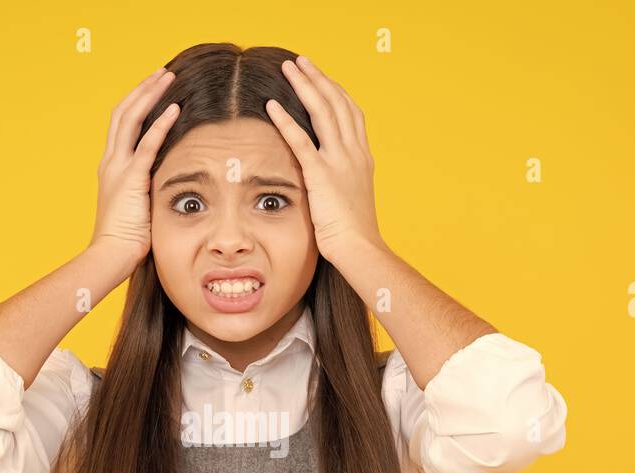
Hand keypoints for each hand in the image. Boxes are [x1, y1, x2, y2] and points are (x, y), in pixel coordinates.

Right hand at [89, 68, 182, 263]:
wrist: (110, 256)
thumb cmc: (126, 241)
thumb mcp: (137, 207)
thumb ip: (147, 189)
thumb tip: (168, 184)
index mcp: (111, 168)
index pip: (122, 125)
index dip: (137, 104)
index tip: (154, 90)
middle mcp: (111, 162)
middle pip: (123, 112)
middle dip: (143, 89)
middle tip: (162, 73)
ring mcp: (118, 168)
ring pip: (131, 118)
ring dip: (150, 95)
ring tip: (167, 78)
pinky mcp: (130, 179)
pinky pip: (147, 144)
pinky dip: (161, 123)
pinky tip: (175, 108)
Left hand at [265, 55, 384, 262]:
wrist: (361, 249)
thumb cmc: (355, 233)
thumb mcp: (352, 198)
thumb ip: (343, 180)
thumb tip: (332, 177)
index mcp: (363, 157)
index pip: (351, 113)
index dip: (336, 91)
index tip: (321, 77)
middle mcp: (354, 153)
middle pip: (338, 103)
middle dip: (319, 78)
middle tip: (301, 61)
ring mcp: (340, 162)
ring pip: (323, 112)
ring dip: (305, 86)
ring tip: (288, 68)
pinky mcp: (322, 176)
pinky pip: (301, 141)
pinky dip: (286, 120)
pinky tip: (272, 105)